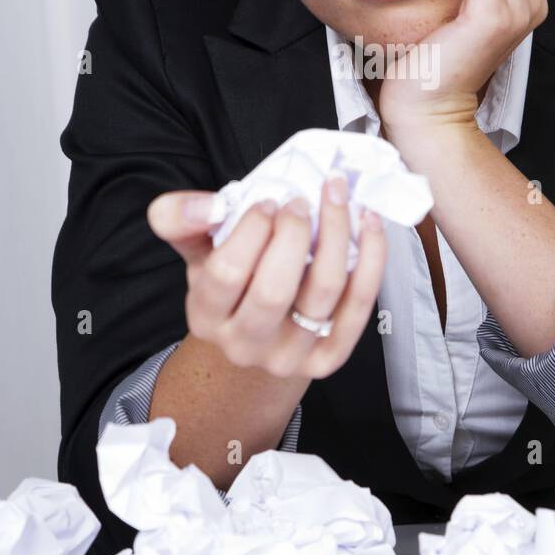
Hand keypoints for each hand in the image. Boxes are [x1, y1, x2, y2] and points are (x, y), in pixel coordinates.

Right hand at [146, 175, 387, 379]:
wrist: (261, 337)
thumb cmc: (233, 282)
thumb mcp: (199, 250)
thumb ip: (182, 219)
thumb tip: (207, 204)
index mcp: (206, 317)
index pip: (226, 274)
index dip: (250, 230)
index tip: (268, 202)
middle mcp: (244, 345)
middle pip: (274, 290)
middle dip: (293, 233)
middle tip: (300, 201)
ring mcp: (289, 357)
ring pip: (323, 292)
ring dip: (337, 234)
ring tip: (337, 196)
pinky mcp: (329, 359)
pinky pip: (358, 305)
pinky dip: (371, 258)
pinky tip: (368, 223)